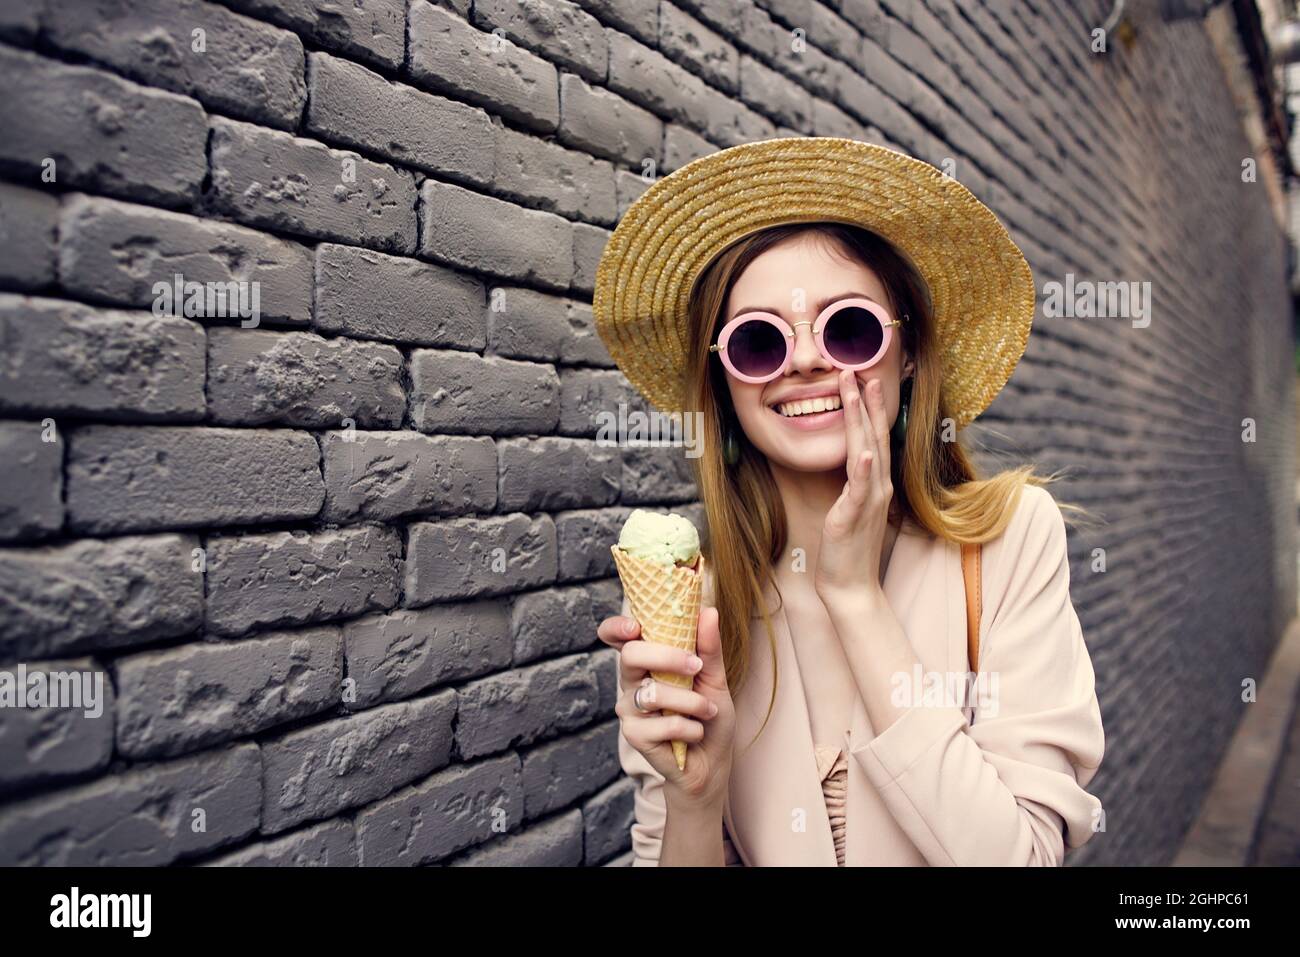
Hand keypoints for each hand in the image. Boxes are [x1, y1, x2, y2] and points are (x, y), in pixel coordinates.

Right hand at [598, 606, 735, 809]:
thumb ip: (709, 647)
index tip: (636, 626)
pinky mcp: (634, 735)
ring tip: (707, 711)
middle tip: (697, 667)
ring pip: (654, 693)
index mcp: (646, 661)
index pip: (616, 636)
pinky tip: (695, 733)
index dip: (617, 627)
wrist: (712, 762)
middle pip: (630, 655)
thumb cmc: (709, 715)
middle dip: (667, 657)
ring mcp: (629, 709)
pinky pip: (666, 723)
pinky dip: (691, 727)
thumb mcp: (715, 678)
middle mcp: (631, 682)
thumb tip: (708, 610)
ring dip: (691, 702)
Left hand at [814, 368, 892, 602]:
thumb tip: (853, 462)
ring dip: (862, 420)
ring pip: (868, 452)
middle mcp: (878, 487)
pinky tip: (865, 450)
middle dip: (866, 401)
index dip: (869, 407)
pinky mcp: (855, 517)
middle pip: (874, 435)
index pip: (874, 437)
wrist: (851, 586)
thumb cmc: (848, 549)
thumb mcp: (852, 507)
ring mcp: (869, 501)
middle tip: (859, 369)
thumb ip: (855, 483)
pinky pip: (861, 489)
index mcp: (876, 483)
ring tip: (858, 391)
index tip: (863, 378)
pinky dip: (864, 468)